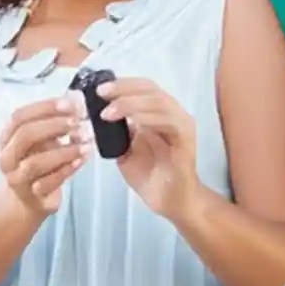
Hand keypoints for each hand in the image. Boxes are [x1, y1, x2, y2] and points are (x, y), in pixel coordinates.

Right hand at [0, 96, 91, 218]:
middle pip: (25, 136)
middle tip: (78, 122)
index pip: (20, 117)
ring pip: (36, 162)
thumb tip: (76, 101)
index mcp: (7, 138)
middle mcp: (8, 158)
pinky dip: (66, 169)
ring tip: (85, 143)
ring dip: (64, 150)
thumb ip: (53, 123)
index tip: (69, 104)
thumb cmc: (36, 163)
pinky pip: (49, 183)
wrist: (27, 201)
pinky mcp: (33, 197)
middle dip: (54, 126)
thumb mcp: (40, 141)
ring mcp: (18, 179)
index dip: (45, 108)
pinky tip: (81, 160)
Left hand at [95, 77, 199, 218]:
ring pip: (159, 101)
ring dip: (131, 104)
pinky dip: (148, 118)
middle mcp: (173, 113)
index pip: (142, 88)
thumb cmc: (149, 174)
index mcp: (158, 112)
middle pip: (150, 89)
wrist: (168, 200)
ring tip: (108, 114)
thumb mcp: (125, 148)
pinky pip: (169, 121)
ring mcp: (182, 124)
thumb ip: (118, 131)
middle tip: (101, 94)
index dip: (121, 84)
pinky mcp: (186, 139)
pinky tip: (132, 123)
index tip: (99, 89)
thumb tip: (98, 114)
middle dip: (123, 89)